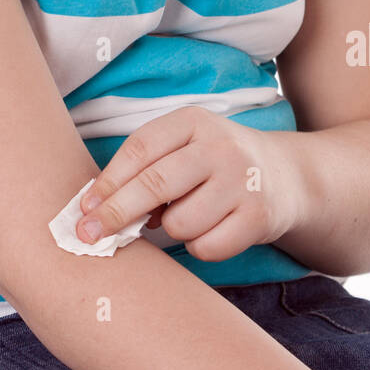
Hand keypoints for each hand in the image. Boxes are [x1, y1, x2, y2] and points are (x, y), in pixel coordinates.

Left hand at [76, 107, 308, 261]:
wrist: (286, 177)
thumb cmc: (216, 164)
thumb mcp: (185, 147)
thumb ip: (146, 167)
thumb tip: (97, 210)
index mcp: (194, 121)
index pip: (139, 149)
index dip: (106, 182)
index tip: (83, 209)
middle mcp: (220, 146)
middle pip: (154, 184)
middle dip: (116, 214)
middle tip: (89, 236)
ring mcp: (242, 182)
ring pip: (178, 223)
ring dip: (171, 229)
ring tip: (187, 215)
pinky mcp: (258, 217)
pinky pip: (205, 247)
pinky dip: (198, 246)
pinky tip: (211, 228)